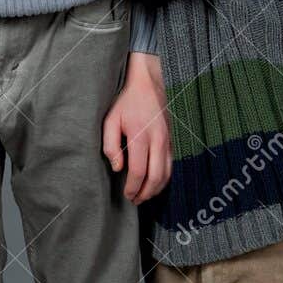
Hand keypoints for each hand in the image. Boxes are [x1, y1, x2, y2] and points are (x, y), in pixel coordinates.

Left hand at [102, 50, 171, 203]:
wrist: (148, 81)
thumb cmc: (126, 100)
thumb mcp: (110, 120)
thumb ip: (110, 145)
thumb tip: (117, 167)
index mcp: (141, 136)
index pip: (139, 171)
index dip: (133, 187)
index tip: (126, 195)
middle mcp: (158, 140)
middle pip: (156, 177)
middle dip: (146, 193)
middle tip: (135, 201)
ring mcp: (168, 140)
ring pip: (167, 173)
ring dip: (156, 188)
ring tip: (144, 196)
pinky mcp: (172, 139)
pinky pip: (171, 164)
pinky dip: (165, 178)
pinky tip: (155, 182)